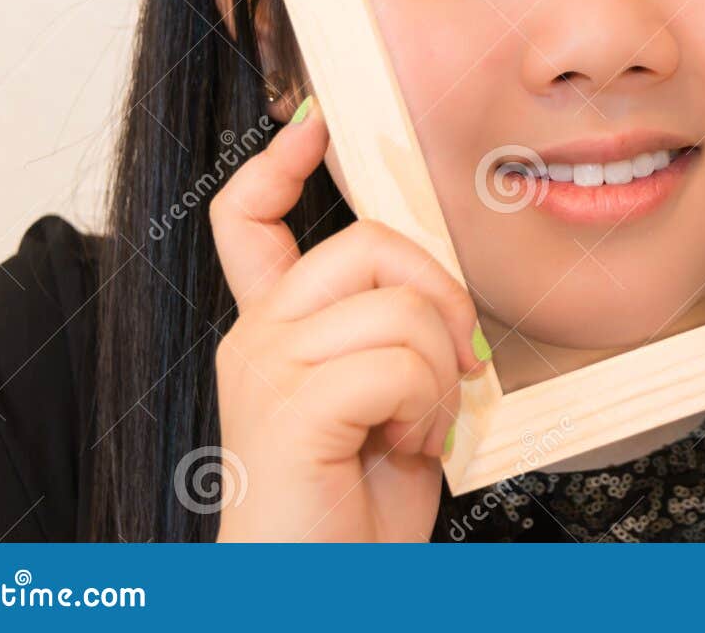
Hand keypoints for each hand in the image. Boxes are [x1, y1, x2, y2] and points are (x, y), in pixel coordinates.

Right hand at [208, 97, 487, 540]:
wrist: (324, 594)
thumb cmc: (354, 511)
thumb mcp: (384, 403)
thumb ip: (390, 336)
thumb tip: (440, 291)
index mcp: (272, 332)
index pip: (248, 219)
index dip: (279, 161)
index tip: (311, 119)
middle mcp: (255, 340)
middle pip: (369, 245)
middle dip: (441, 294)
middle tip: (457, 362)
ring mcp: (265, 371)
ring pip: (398, 308)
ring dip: (439, 371)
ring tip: (419, 424)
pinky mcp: (289, 411)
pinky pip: (398, 363)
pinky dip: (428, 407)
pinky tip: (409, 444)